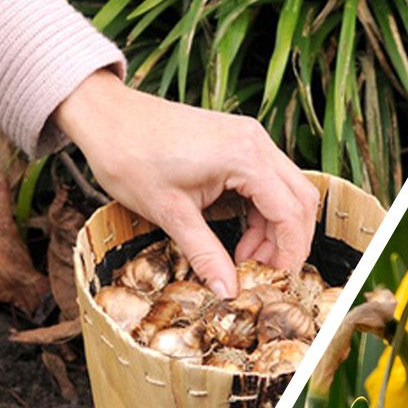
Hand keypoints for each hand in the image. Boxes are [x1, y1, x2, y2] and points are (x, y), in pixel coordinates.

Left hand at [52, 71, 320, 296]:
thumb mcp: (170, 214)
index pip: (290, 212)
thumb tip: (228, 291)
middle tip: (263, 272)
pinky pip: (268, 179)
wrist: (106, 116)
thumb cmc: (131, 157)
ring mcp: (250, 138)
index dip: (289, 252)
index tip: (274, 280)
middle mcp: (257, 142)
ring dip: (275, 227)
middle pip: (300, 199)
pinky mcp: (239, 140)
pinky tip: (239, 233)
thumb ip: (206, 254)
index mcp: (245, 158)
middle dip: (289, 240)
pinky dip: (262, 210)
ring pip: (287, 189)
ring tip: (244, 257)